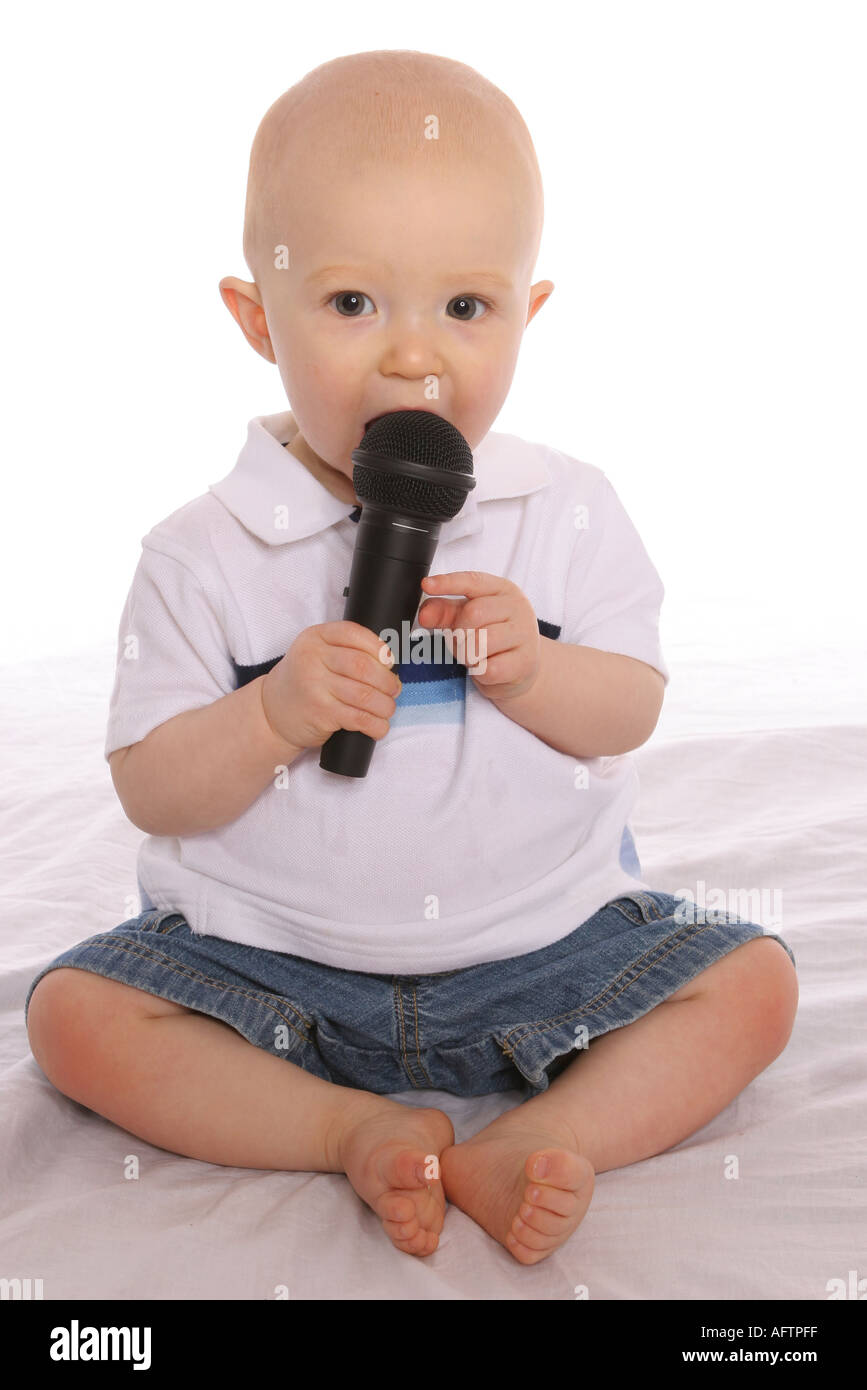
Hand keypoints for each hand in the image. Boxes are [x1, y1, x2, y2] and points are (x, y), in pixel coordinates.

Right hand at [262, 621, 402, 750]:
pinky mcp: (320, 713)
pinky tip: (378, 726)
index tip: (389, 662)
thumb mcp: (317, 653)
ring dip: (385, 705)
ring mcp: (315, 687)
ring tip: (387, 708)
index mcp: (315, 637)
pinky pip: (358, 718)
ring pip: (365, 695)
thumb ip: (346, 649)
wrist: (272, 710)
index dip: (379, 648)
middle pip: (364, 666)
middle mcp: (312, 659)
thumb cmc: (304, 680)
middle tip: (393, 689)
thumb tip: (389, 664)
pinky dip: (376, 725)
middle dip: (387, 681)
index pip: (354, 634)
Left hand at [417, 570, 541, 701]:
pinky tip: (486, 668)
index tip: (426, 585)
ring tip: (473, 656)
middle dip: (457, 632)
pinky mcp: (525, 662)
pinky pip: (489, 669)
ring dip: (467, 654)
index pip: (473, 581)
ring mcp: (524, 634)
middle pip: (473, 613)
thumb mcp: (466, 619)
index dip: (448, 583)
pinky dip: (479, 672)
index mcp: (502, 589)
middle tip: (460, 643)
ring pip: (480, 642)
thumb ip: (444, 612)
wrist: (521, 667)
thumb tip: (424, 613)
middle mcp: (518, 607)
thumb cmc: (491, 637)